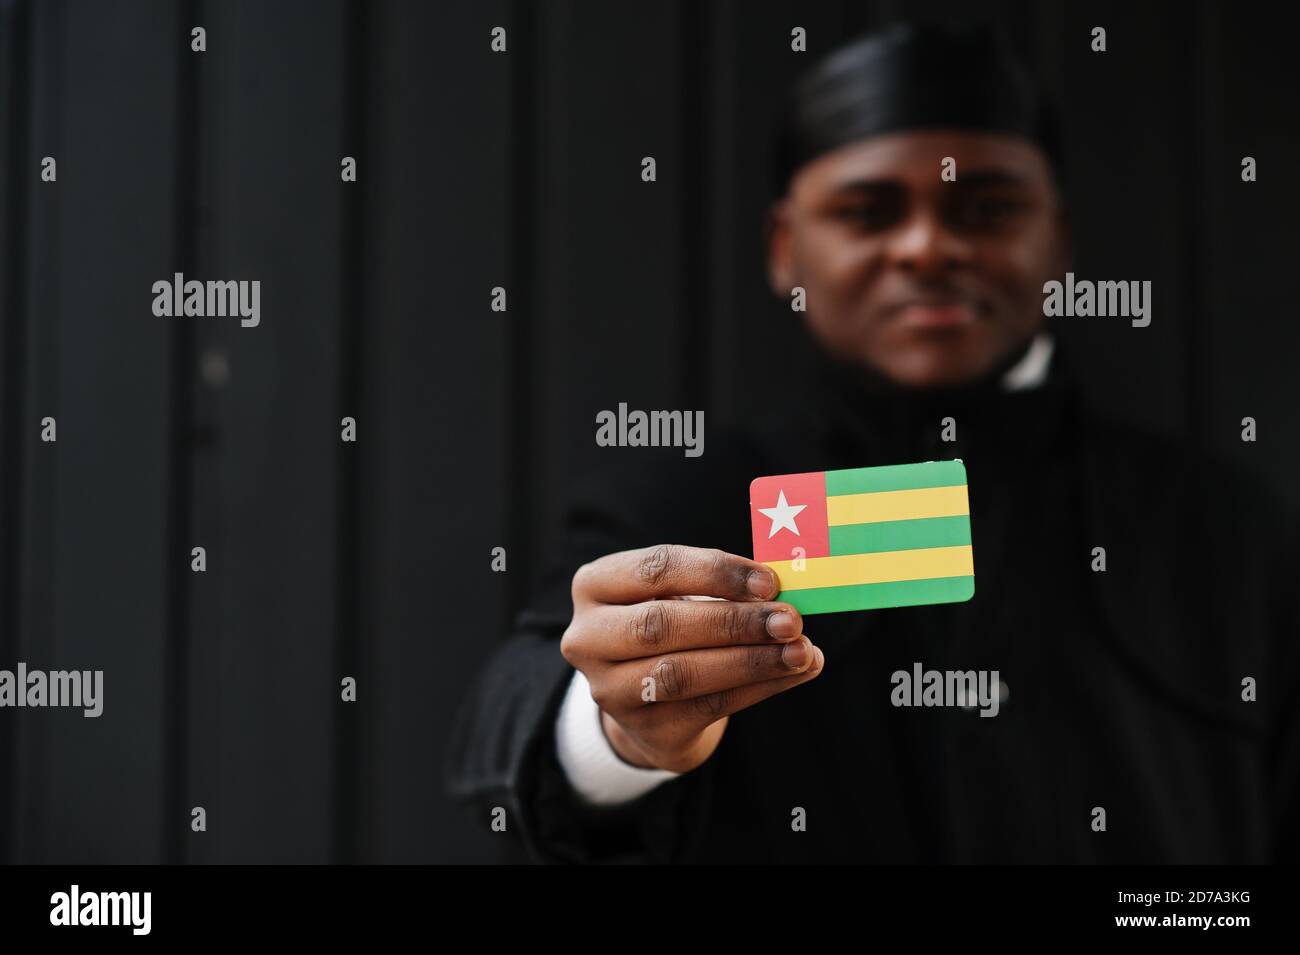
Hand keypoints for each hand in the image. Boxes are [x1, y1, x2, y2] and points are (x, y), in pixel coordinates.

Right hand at [561, 544, 824, 773]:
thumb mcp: (680, 595)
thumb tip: (782, 592)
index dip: (715, 572)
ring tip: (801, 651)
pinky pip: (707, 706)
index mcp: (595, 586)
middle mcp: (588, 637)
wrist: (648, 700)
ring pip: (683, 673)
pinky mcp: (643, 728)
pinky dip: (759, 688)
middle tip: (791, 619)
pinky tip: (794, 674)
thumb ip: (722, 589)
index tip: (769, 581)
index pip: (655, 569)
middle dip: (734, 622)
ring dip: (751, 660)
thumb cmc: (673, 626)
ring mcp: (609, 689)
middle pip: (662, 625)